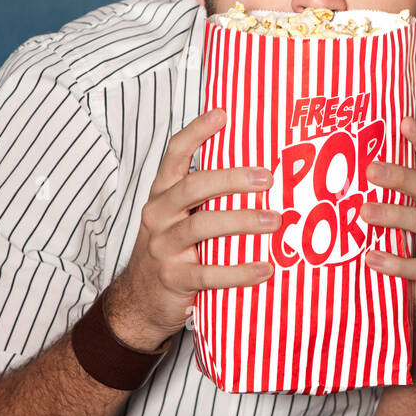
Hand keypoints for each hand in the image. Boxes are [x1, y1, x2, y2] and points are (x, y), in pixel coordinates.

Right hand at [106, 108, 274, 350]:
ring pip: (202, 226)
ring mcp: (163, 247)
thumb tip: (264, 173)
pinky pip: (208, 273)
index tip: (223, 114)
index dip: (197, 132)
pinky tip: (265, 269)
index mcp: (163, 194)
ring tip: (276, 221)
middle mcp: (159, 215)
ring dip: (243, 221)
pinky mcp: (173, 279)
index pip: (175, 155)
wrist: (140, 301)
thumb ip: (208, 197)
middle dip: (232, 179)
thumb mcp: (181, 217)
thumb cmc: (173, 250)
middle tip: (268, 178)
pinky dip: (239, 271)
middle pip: (193, 187)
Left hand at [360, 116, 415, 334]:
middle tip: (369, 170)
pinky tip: (371, 258)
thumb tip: (325, 171)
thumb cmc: (408, 244)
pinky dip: (395, 262)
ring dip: (394, 215)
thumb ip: (376, 194)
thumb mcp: (396, 214)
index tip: (402, 122)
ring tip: (364, 213)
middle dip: (399, 176)